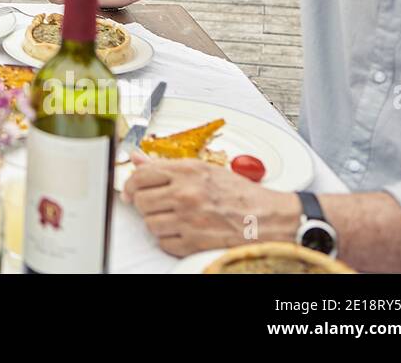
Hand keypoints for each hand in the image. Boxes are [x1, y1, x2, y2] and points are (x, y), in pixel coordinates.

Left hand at [122, 151, 299, 255]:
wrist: (270, 218)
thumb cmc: (240, 194)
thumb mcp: (204, 170)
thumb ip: (166, 165)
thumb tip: (137, 158)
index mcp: (188, 171)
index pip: (141, 175)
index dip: (130, 184)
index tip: (130, 190)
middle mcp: (186, 193)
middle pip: (141, 200)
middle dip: (144, 203)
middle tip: (154, 204)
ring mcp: (189, 219)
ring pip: (149, 223)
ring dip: (157, 222)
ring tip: (172, 217)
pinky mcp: (194, 242)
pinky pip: (164, 242)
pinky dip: (169, 239)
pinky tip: (181, 231)